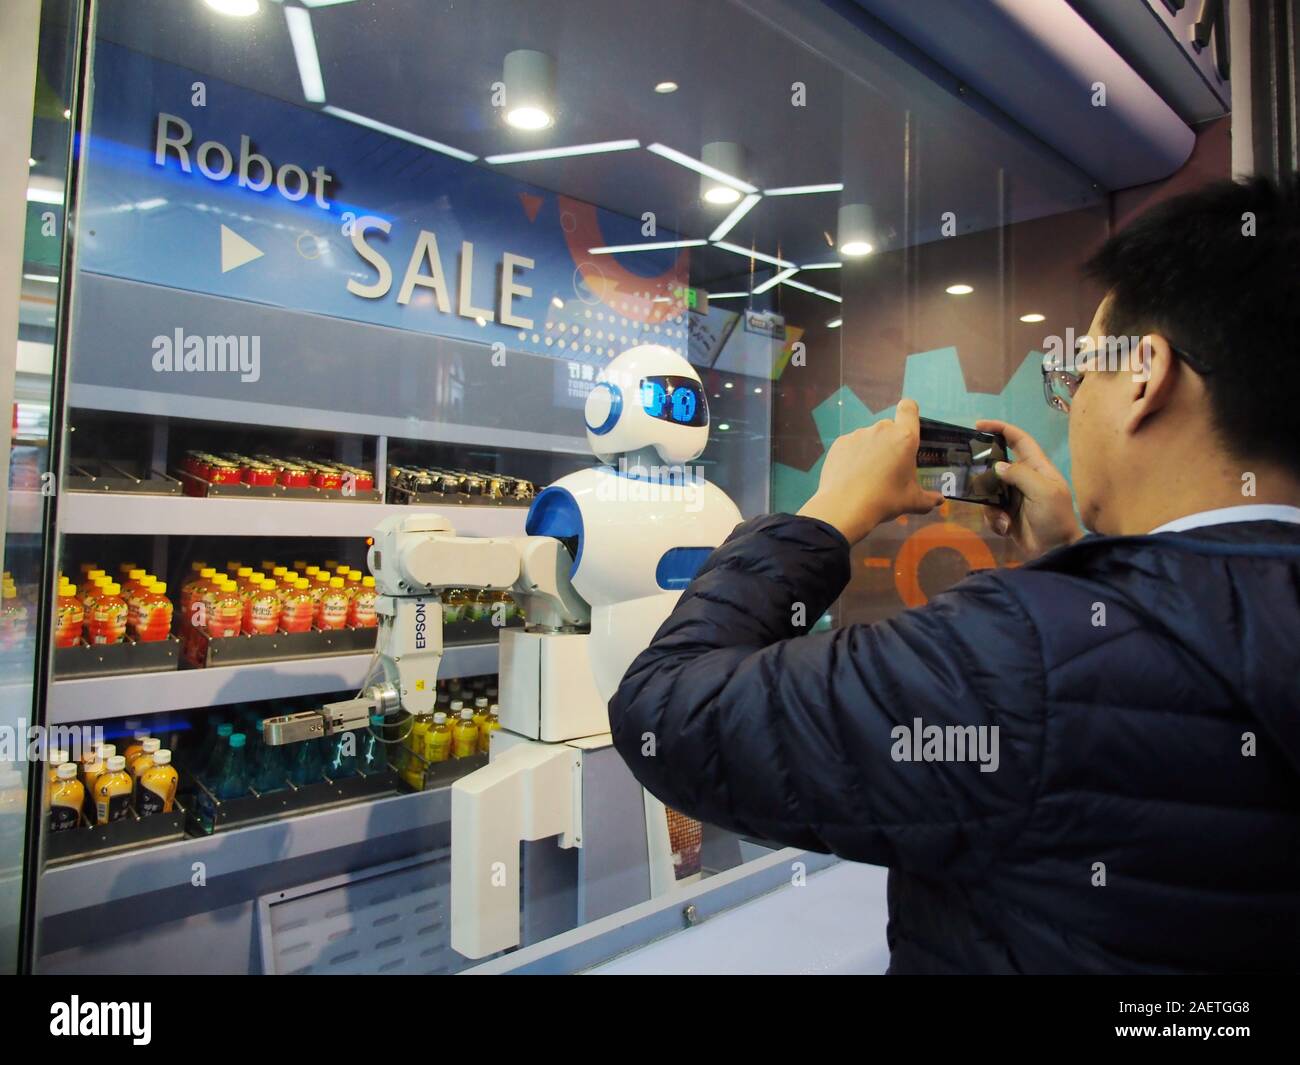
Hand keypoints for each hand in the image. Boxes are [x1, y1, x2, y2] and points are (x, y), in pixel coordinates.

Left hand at [798, 399, 943, 544]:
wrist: (845, 507)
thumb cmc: (884, 501)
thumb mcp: (911, 501)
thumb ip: (928, 499)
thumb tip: (939, 500)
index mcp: (904, 438)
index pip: (909, 408)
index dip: (909, 413)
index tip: (907, 426)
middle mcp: (882, 430)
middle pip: (889, 428)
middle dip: (891, 443)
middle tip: (889, 467)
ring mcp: (858, 434)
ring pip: (869, 437)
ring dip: (872, 450)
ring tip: (868, 476)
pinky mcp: (840, 443)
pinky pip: (852, 446)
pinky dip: (853, 456)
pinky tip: (851, 476)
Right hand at [975, 418, 1082, 558]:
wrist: (1055, 552)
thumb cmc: (1054, 518)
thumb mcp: (1043, 492)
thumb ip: (1020, 475)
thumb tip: (997, 466)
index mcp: (1038, 468)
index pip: (1019, 439)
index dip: (1001, 429)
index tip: (979, 426)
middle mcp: (1025, 478)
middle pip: (998, 463)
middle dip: (984, 469)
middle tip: (970, 473)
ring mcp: (1014, 496)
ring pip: (989, 488)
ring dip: (989, 503)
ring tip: (1000, 517)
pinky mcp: (1006, 513)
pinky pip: (989, 509)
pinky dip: (994, 519)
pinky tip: (1004, 528)